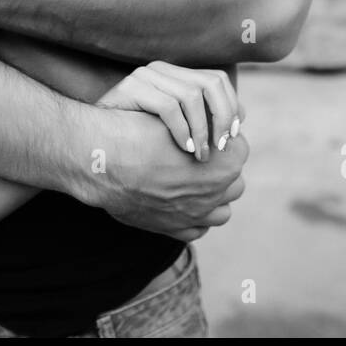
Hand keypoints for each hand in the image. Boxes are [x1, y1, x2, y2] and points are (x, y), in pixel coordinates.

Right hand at [84, 109, 247, 241]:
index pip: (240, 150)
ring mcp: (197, 214)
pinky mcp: (176, 229)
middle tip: (201, 157)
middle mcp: (215, 192)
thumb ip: (203, 125)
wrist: (105, 162)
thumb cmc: (139, 133)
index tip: (208, 137)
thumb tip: (215, 126)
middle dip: (223, 170)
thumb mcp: (177, 117)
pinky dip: (197, 217)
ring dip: (214, 197)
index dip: (223, 140)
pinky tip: (181, 201)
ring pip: (223, 210)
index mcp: (223, 163)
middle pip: (235, 182)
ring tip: (193, 183)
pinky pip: (200, 228)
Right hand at [97, 61, 242, 161]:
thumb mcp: (172, 130)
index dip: (230, 108)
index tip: (231, 138)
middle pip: (210, 84)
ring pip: (191, 96)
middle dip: (221, 118)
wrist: (89, 144)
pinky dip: (181, 130)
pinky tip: (183, 150)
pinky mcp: (130, 88)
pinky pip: (168, 106)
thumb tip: (239, 122)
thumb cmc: (133, 143)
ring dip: (201, 130)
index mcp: (174, 76)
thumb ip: (201, 122)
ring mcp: (144, 77)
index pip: (217, 81)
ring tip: (199, 156)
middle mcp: (161, 71)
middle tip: (221, 149)